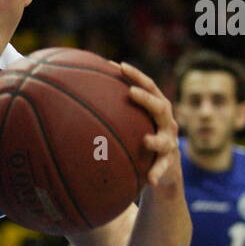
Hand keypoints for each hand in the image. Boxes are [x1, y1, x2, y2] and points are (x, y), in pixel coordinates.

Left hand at [120, 62, 179, 187]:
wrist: (163, 171)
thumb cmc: (139, 140)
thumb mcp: (129, 124)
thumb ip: (112, 110)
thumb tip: (74, 96)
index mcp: (157, 109)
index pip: (149, 86)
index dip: (136, 75)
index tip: (119, 66)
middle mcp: (167, 123)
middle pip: (161, 106)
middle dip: (147, 98)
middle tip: (131, 92)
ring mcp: (170, 143)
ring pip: (165, 140)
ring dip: (156, 140)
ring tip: (146, 141)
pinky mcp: (169, 164)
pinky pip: (163, 169)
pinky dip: (156, 173)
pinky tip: (149, 180)